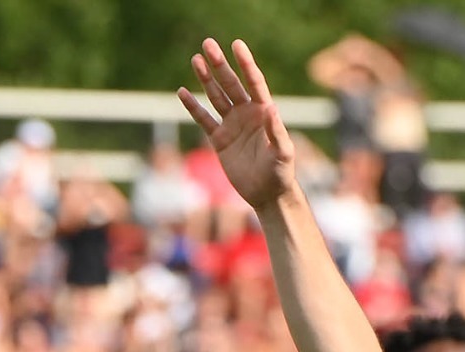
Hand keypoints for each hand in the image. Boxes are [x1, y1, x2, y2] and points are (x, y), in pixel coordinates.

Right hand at [178, 38, 297, 210]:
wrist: (267, 194)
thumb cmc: (281, 173)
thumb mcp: (283, 152)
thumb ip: (276, 131)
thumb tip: (271, 108)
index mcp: (264, 112)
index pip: (254, 82)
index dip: (246, 63)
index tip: (236, 44)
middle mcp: (247, 114)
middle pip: (231, 84)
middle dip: (219, 64)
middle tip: (207, 44)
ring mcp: (232, 125)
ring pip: (216, 97)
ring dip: (205, 79)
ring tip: (195, 59)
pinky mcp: (220, 139)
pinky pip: (204, 119)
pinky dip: (193, 107)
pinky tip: (182, 92)